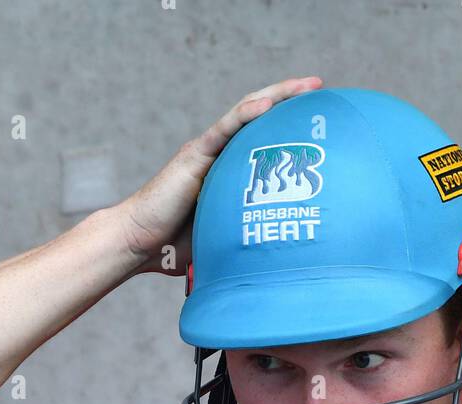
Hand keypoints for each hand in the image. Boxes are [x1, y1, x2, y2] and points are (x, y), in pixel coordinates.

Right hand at [123, 75, 323, 274]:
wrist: (140, 242)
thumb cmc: (176, 247)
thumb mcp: (223, 238)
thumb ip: (247, 235)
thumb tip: (281, 258)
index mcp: (226, 169)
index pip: (262, 136)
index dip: (288, 124)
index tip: (317, 117)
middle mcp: (218, 153)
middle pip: (259, 116)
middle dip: (291, 99)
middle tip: (321, 88)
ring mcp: (206, 151)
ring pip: (246, 112)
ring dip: (278, 96)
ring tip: (307, 86)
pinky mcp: (194, 156)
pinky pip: (224, 129)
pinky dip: (247, 114)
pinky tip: (269, 104)